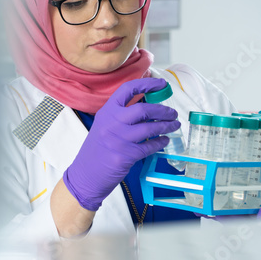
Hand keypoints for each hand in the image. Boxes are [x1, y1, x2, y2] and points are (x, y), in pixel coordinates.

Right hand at [63, 78, 180, 211]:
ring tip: (174, 125)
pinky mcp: (126, 155)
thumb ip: (121, 116)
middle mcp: (112, 123)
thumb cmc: (97, 150)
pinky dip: (160, 143)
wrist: (86, 174)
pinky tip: (165, 141)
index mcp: (107, 111)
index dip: (147, 84)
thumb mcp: (104, 126)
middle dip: (163, 110)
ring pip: (149, 128)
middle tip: (173, 113)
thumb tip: (148, 106)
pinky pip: (149, 146)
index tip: (162, 84)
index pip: (128, 90)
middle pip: (143, 109)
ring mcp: (119, 139)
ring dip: (166, 126)